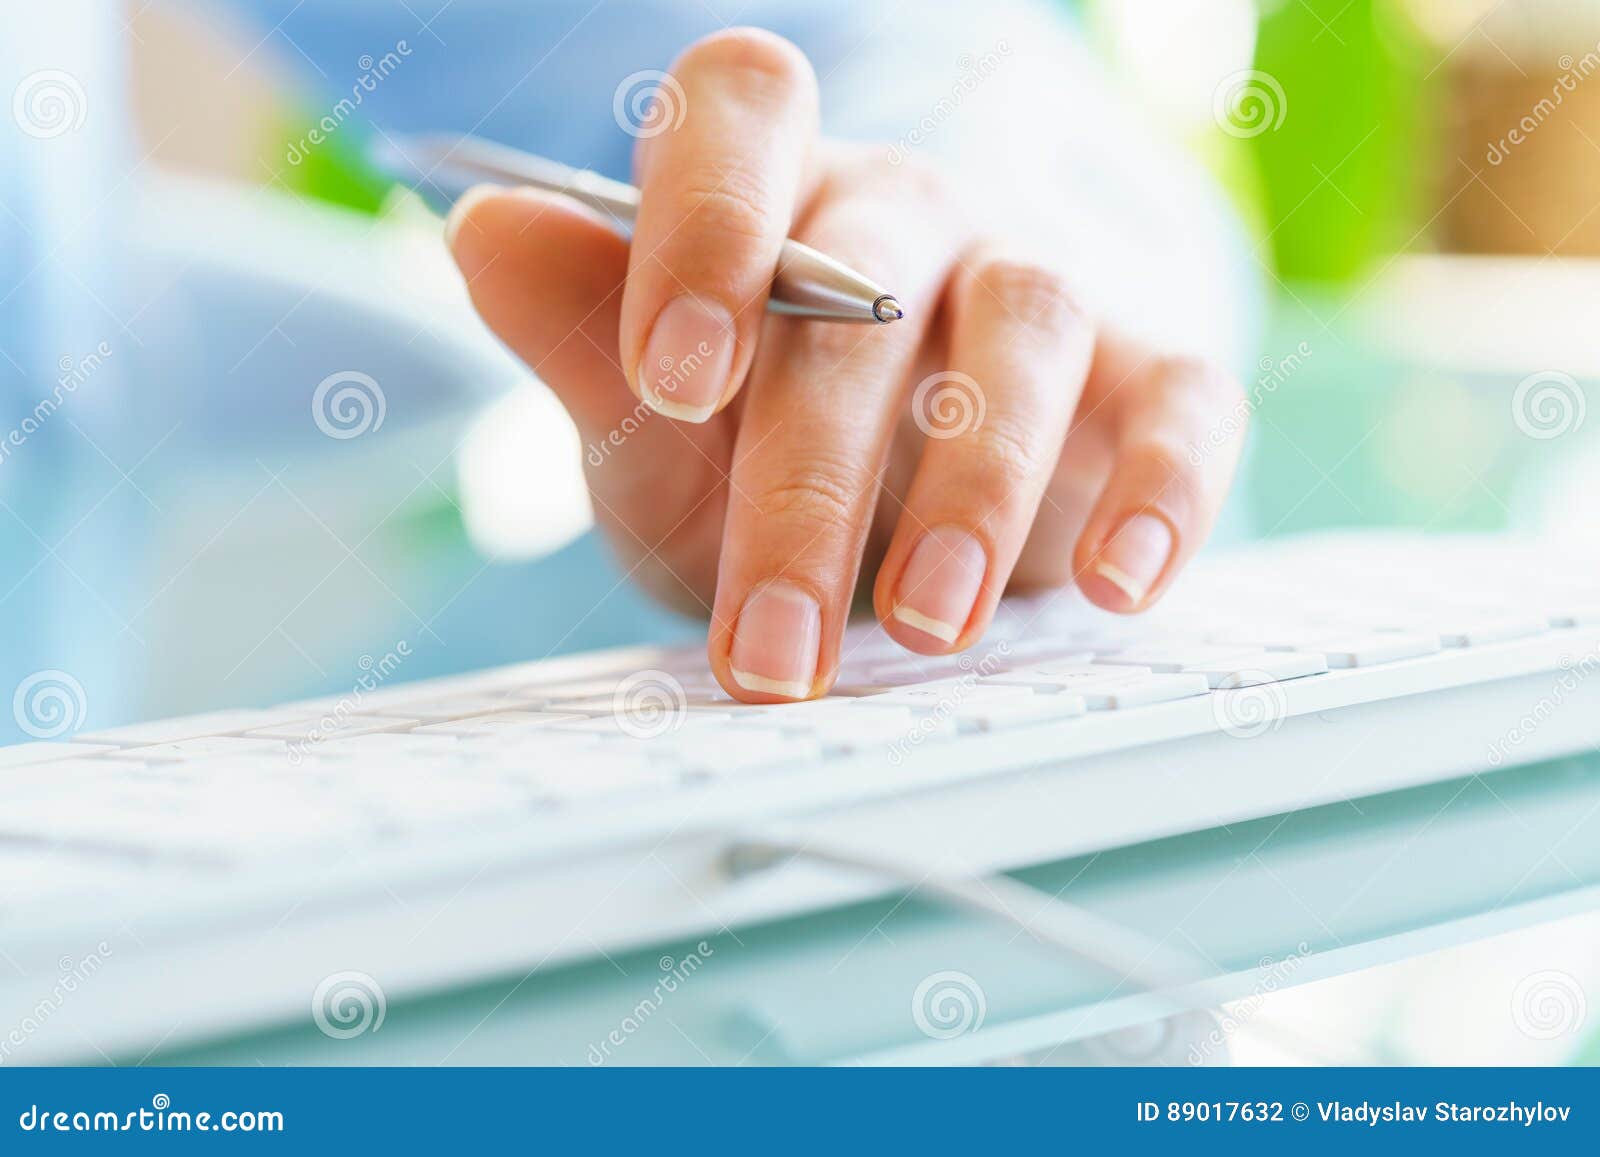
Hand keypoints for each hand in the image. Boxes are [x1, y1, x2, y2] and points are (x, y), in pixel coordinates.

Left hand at [445, 28, 1245, 701]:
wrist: (883, 535)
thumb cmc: (750, 469)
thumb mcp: (647, 434)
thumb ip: (579, 337)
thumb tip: (485, 230)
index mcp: (769, 196)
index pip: (743, 111)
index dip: (708, 223)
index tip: (673, 385)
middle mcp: (904, 218)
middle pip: (868, 278)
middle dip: (810, 474)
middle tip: (772, 640)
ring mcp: (1030, 285)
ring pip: (1027, 321)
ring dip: (973, 485)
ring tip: (923, 627)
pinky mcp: (1147, 375)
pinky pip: (1185, 399)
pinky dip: (1163, 486)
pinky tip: (1120, 581)